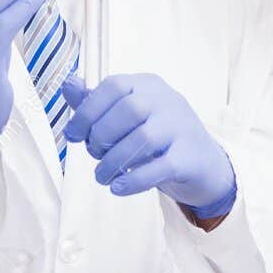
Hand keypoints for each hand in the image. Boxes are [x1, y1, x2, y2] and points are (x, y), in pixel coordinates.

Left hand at [60, 72, 236, 217]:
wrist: (203, 163)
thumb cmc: (158, 136)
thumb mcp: (128, 115)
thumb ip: (97, 102)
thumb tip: (69, 84)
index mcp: (147, 86)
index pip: (113, 86)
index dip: (87, 110)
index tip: (74, 135)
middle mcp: (166, 101)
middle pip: (128, 110)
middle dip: (101, 136)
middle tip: (94, 155)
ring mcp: (180, 128)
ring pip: (143, 139)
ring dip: (114, 161)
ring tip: (102, 176)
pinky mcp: (188, 158)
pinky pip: (160, 167)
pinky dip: (134, 180)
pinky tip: (118, 187)